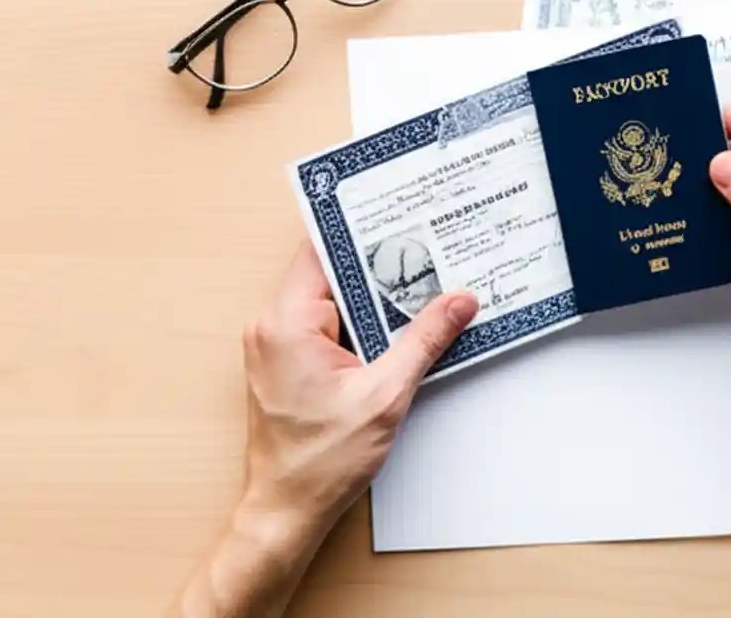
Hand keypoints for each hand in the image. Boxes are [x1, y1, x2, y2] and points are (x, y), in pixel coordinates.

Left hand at [239, 242, 477, 541]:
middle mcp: (273, 327)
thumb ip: (424, 340)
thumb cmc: (319, 462)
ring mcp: (277, 346)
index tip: (399, 220)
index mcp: (287, 323)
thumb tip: (457, 301)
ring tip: (418, 297)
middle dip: (380, 271)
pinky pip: (327, 328)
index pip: (323, 252)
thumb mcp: (385, 394)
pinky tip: (395, 335)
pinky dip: (360, 327)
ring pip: (332, 302)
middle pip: (331, 275)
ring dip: (373, 303)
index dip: (363, 233)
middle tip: (425, 258)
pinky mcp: (287, 363)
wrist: (287, 510)